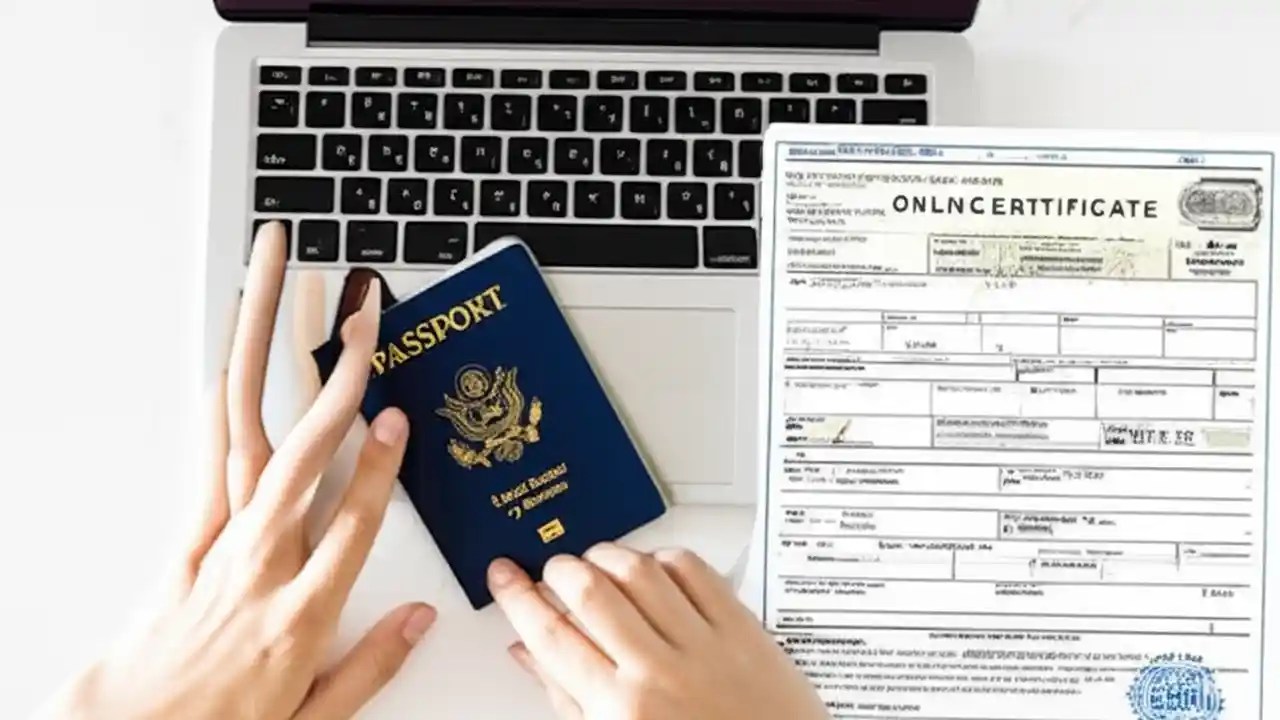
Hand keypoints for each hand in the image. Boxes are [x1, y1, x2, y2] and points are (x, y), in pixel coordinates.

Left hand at [38, 222, 434, 719]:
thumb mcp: (313, 719)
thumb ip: (372, 667)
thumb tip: (420, 620)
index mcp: (300, 612)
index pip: (352, 524)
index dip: (377, 468)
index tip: (396, 418)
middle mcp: (258, 562)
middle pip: (303, 455)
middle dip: (338, 379)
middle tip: (362, 319)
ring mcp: (218, 541)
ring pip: (250, 436)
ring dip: (269, 360)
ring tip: (283, 302)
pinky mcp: (187, 535)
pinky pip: (206, 461)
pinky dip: (220, 407)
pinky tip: (232, 363)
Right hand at [487, 544, 829, 719]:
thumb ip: (568, 698)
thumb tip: (528, 652)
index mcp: (618, 710)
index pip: (550, 635)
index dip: (517, 597)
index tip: (505, 575)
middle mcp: (657, 672)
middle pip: (589, 590)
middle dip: (559, 569)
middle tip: (553, 571)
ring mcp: (702, 644)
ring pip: (637, 569)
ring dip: (605, 555)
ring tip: (596, 562)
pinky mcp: (740, 626)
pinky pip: (691, 568)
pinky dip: (662, 557)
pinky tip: (652, 568)